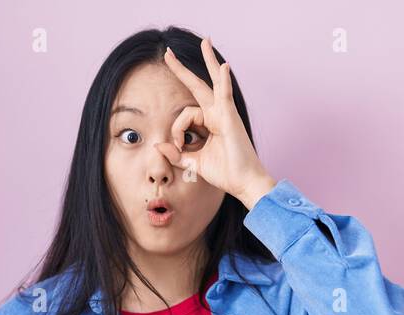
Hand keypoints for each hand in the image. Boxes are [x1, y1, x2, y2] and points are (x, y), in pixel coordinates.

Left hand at [157, 36, 276, 209]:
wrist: (244, 183)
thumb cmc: (225, 173)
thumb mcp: (194, 164)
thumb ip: (177, 155)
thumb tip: (159, 144)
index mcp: (209, 124)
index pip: (185, 115)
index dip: (175, 130)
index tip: (176, 146)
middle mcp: (217, 114)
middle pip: (198, 86)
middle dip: (182, 70)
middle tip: (168, 53)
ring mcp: (224, 114)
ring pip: (211, 84)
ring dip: (209, 60)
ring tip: (206, 41)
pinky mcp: (230, 118)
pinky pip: (225, 94)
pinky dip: (224, 80)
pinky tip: (223, 66)